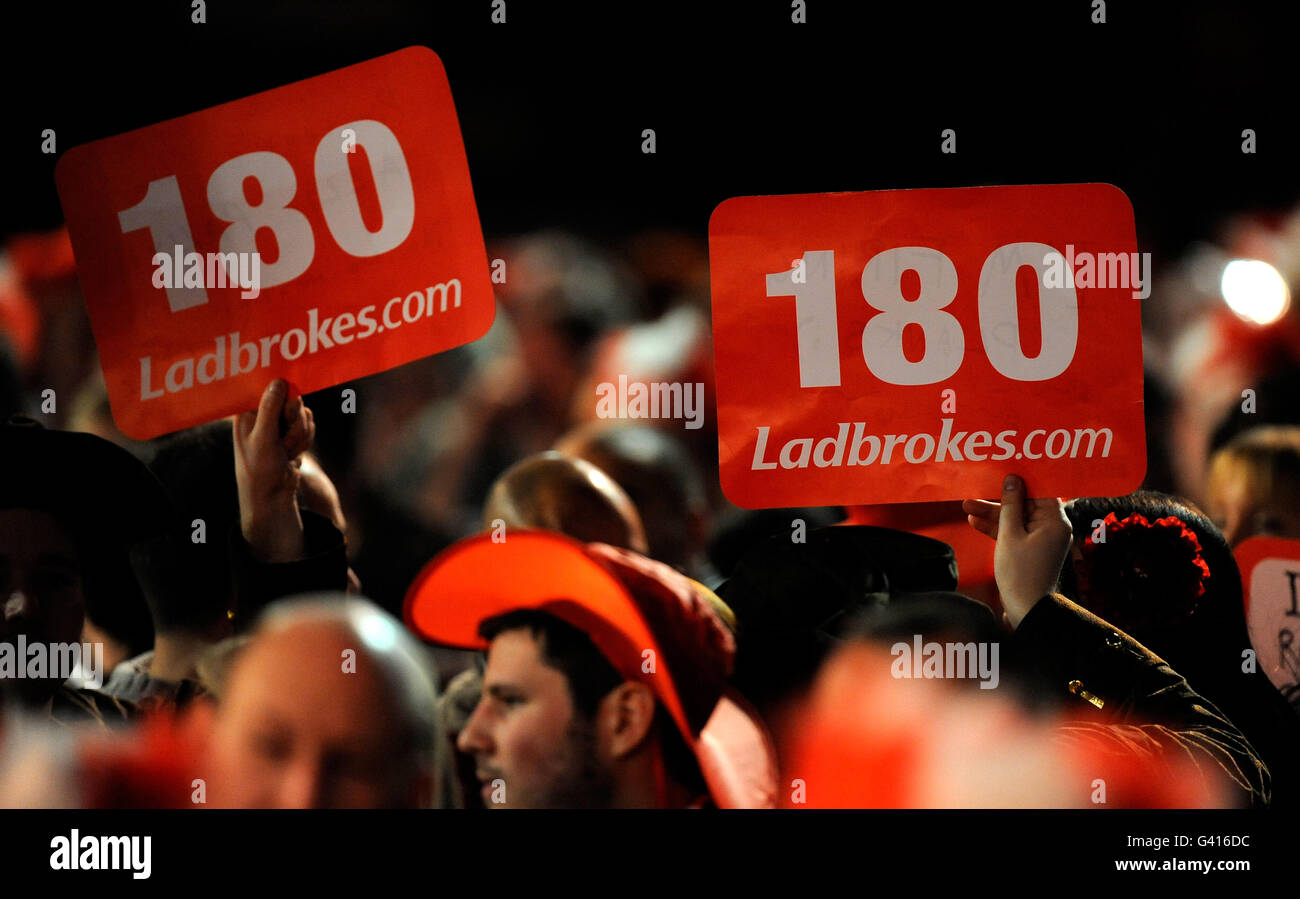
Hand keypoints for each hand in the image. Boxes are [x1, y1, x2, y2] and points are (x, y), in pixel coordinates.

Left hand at [233, 379, 314, 562]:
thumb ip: (270, 408)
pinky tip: (292, 454)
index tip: (290, 409)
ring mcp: (278, 424)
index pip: (272, 389)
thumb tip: (278, 381)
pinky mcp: (291, 433)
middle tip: (284, 439)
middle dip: (294, 421)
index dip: (285, 398)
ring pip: (304, 414)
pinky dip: (305, 440)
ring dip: (300, 434)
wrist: (272, 497)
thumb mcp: (263, 438)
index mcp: (247, 412)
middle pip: (292, 400)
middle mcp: (262, 415)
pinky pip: (308, 425)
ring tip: (285, 452)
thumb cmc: (259, 469)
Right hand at [962, 475, 1072, 628]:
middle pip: (1025, 506)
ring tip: (968, 508)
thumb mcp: (1009, 534)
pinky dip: (999, 529)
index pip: (1039, 492)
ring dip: (994, 515)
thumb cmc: (1020, 572)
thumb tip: (1013, 480)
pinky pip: (1016, 532)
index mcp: (1055, 521)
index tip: (1002, 474)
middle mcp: (1053, 528)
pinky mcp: (1032, 550)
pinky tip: (976, 522)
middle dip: (999, 502)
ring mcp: (1042, 540)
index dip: (1020, 483)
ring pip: (1017, 519)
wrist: (1026, 609)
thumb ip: (1009, 505)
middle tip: (974, 496)